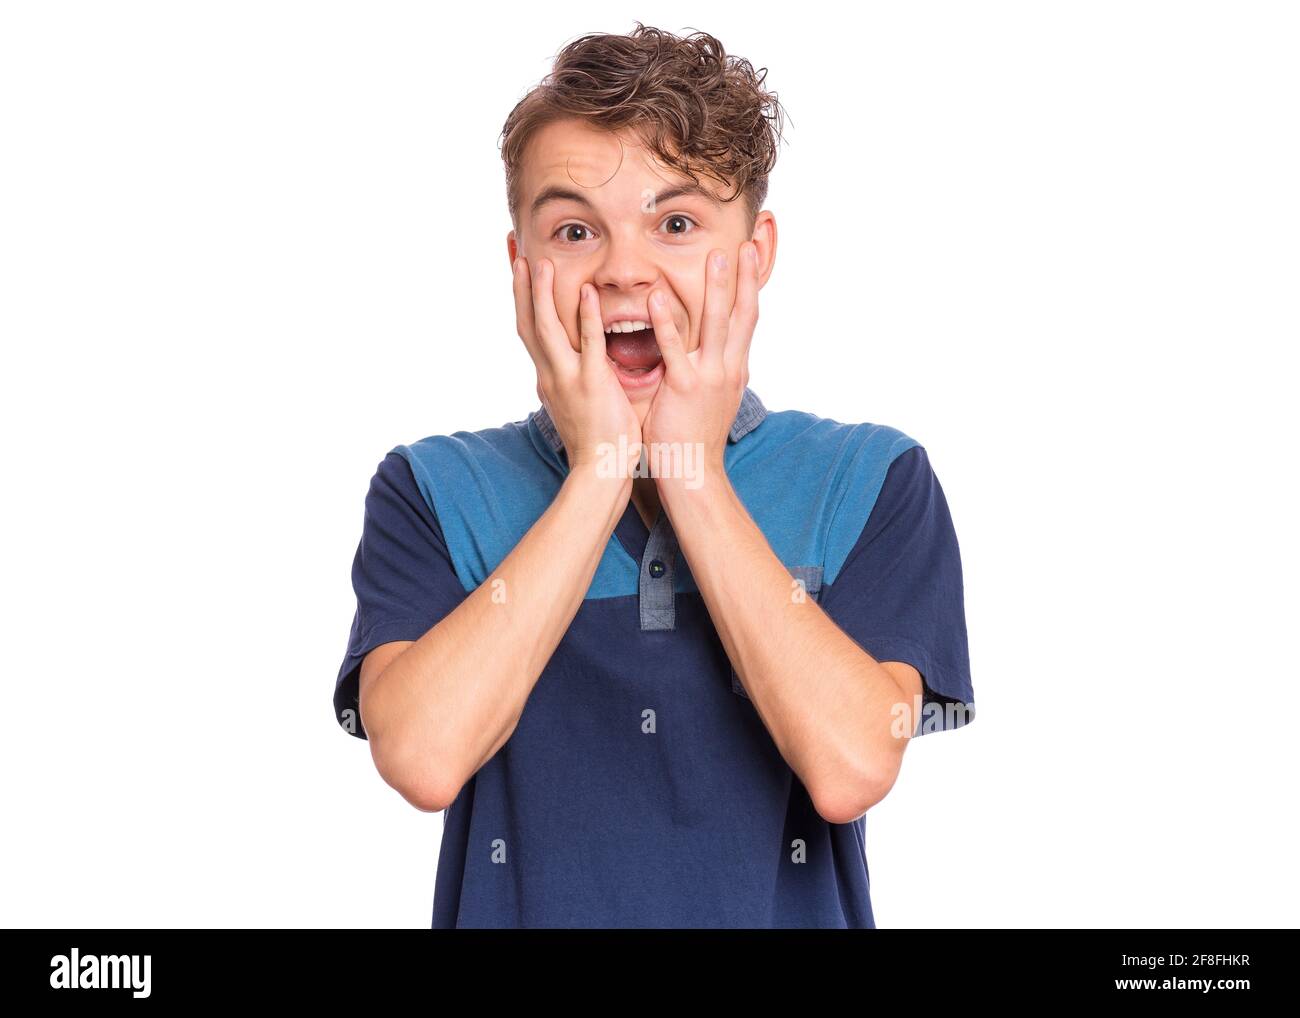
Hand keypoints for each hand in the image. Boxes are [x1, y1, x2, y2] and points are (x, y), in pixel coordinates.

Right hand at [513, 256, 640, 479]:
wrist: (600, 471)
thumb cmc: (595, 440)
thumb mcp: (575, 402)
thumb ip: (570, 377)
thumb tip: (568, 361)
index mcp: (547, 376)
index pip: (528, 328)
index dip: (521, 296)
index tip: (518, 264)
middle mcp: (549, 373)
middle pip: (526, 320)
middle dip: (520, 284)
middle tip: (515, 248)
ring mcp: (568, 378)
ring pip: (547, 328)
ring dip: (542, 294)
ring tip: (541, 261)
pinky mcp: (592, 385)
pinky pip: (587, 345)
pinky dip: (585, 317)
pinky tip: (587, 292)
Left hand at [641, 242, 758, 486]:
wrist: (694, 472)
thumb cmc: (694, 435)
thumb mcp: (711, 396)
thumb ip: (709, 368)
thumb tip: (706, 350)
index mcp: (734, 368)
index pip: (747, 319)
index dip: (751, 287)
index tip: (752, 258)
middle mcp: (729, 368)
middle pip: (743, 313)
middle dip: (745, 278)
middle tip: (744, 244)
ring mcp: (710, 376)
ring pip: (719, 323)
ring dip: (718, 288)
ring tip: (716, 256)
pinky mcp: (685, 388)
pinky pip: (674, 349)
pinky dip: (666, 323)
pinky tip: (656, 299)